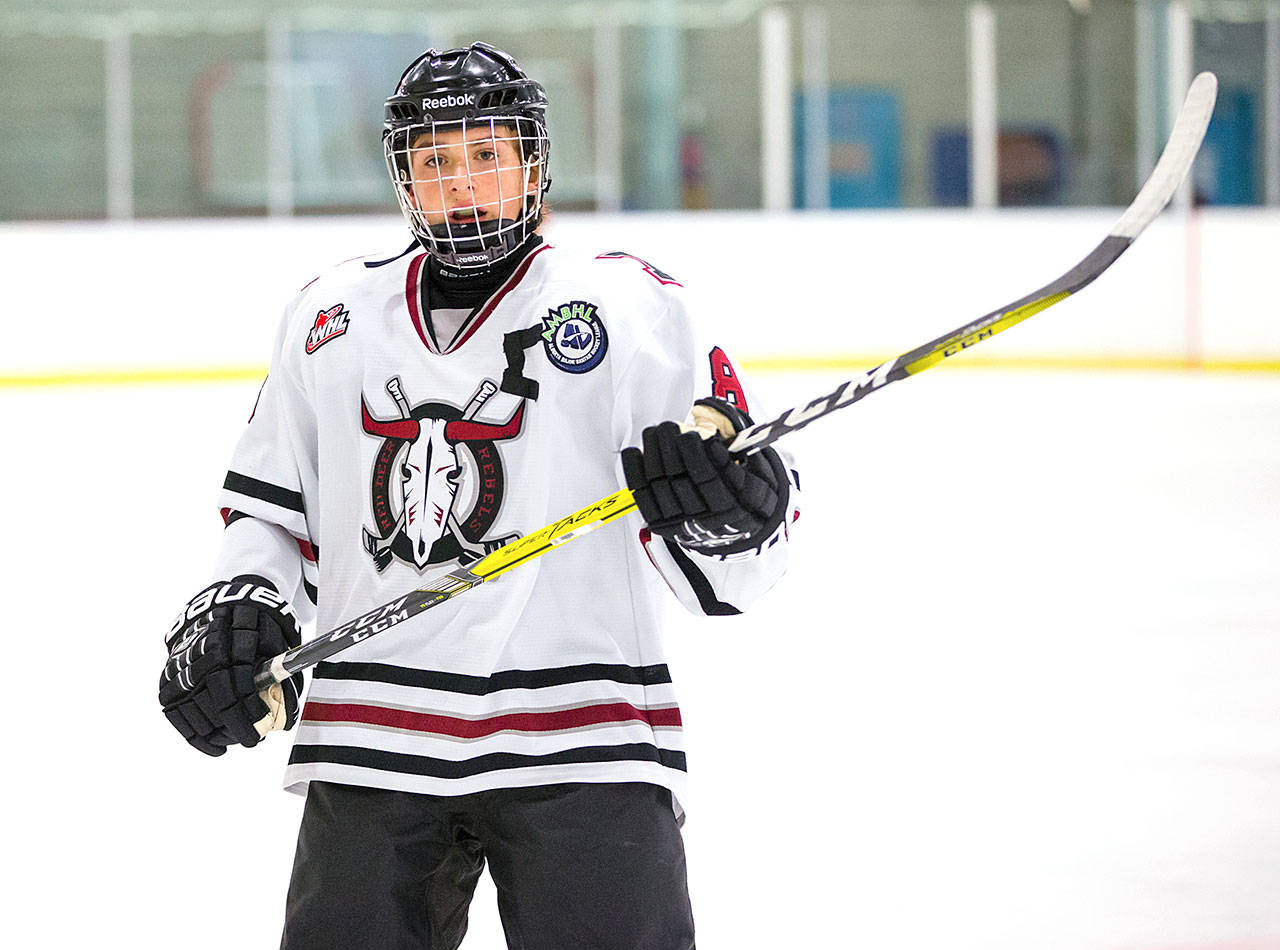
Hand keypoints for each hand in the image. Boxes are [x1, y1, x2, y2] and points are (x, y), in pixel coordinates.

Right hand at [159, 576, 303, 755]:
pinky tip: (212, 745)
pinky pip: (174, 709)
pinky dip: (192, 733)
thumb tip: (286, 716)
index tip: (264, 726)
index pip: (237, 680)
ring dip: (213, 731)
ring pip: (191, 705)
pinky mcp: (169, 671)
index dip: (249, 708)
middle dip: (232, 725)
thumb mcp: (278, 636)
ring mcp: (181, 659)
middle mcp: (201, 645)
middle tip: (252, 740)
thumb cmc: (265, 622)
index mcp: (232, 633)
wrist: (231, 597)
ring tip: (234, 741)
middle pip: (212, 695)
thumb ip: (281, 672)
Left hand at [621, 398, 788, 554]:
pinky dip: (635, 471)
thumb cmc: (744, 494)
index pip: (707, 478)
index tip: (690, 433)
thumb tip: (711, 425)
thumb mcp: (758, 473)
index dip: (695, 454)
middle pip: (679, 479)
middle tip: (669, 426)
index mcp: (732, 507)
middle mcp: (705, 520)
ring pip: (659, 485)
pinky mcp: (661, 523)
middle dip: (670, 446)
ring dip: (652, 453)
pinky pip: (642, 496)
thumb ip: (741, 451)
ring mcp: (681, 524)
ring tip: (655, 432)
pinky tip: (635, 452)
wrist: (734, 527)